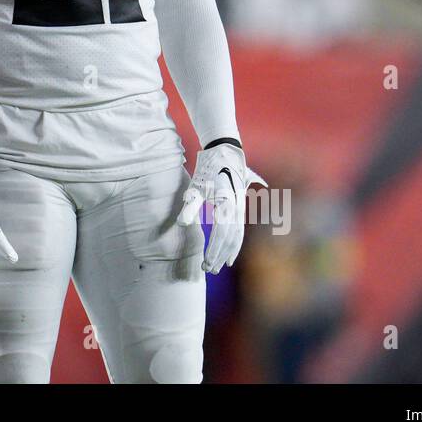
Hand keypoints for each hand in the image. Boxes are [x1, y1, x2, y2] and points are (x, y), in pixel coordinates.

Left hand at [177, 142, 266, 273]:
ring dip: (227, 252)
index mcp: (227, 206)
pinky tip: (229, 253)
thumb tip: (181, 224)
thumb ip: (190, 207)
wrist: (225, 152)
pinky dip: (233, 244)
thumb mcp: (196, 187)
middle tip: (209, 270)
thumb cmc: (207, 170)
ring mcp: (240, 209)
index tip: (206, 264)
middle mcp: (237, 210)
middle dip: (219, 256)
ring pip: (236, 237)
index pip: (221, 236)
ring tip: (219, 266)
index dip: (214, 252)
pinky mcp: (239, 208)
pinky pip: (238, 231)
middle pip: (230, 240)